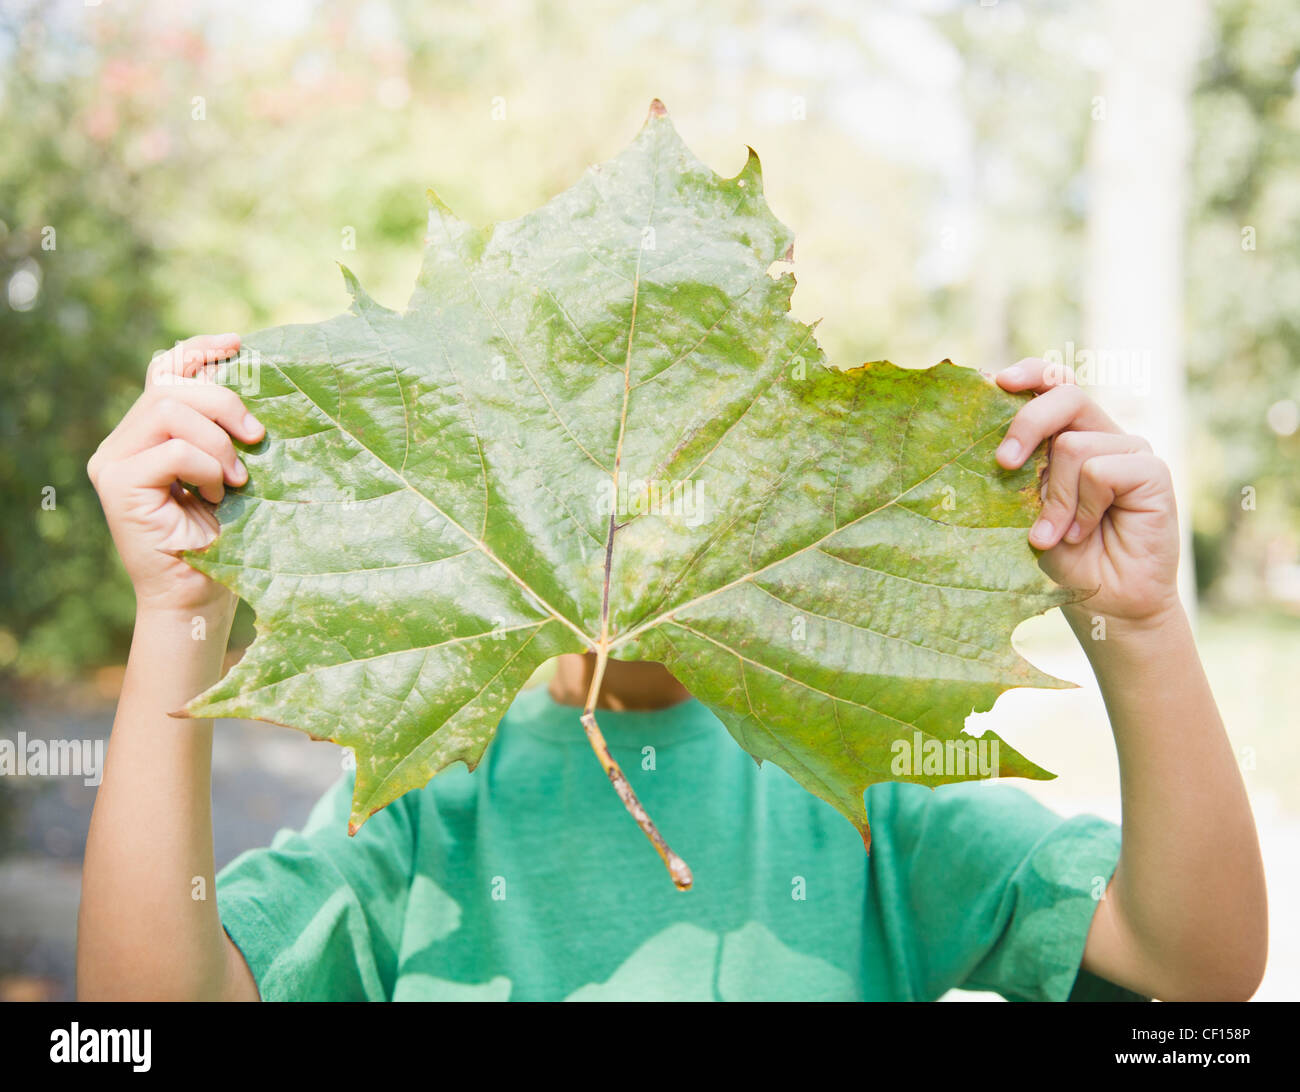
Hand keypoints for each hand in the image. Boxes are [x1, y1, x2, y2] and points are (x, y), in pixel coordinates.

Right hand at [87, 334, 263, 615]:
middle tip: (257, 438)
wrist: (200, 598)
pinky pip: (172, 450)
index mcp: (150, 432)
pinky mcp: (118, 484)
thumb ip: (226, 431)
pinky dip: (206, 466)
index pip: (166, 369)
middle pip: (172, 384)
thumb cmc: (227, 538)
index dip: (200, 349)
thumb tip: (255, 380)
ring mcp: (115, 461)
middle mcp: (125, 442)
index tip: (239, 345)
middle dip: (225, 402)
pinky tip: (218, 494)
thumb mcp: (233, 472)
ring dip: (218, 441)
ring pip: (170, 410)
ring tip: (237, 479)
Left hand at [993, 357, 1179, 626]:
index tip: (997, 381)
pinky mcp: (1152, 472)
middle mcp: (1101, 436)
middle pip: (1064, 396)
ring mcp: (1129, 452)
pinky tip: (1085, 534)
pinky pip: (1102, 472)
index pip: (1054, 384)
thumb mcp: (1026, 509)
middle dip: (1026, 424)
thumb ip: (1021, 471)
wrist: (1103, 602)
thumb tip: (995, 444)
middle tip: (1003, 463)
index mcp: (1068, 436)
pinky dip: (1084, 508)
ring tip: (1057, 535)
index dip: (1031, 373)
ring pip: (1074, 446)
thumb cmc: (1060, 557)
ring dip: (1056, 498)